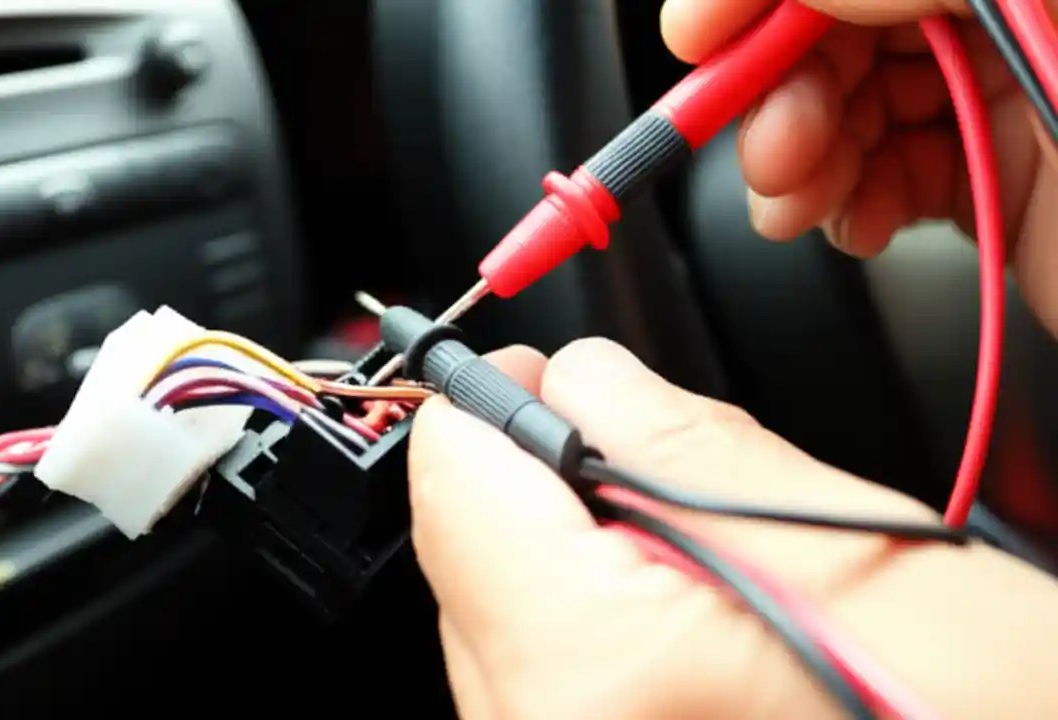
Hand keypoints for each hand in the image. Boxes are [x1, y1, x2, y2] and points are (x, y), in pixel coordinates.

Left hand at [409, 339, 1057, 718]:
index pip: (456, 486)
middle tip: (629, 442)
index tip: (541, 374)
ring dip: (571, 563)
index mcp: (592, 674)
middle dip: (539, 483)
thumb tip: (589, 381)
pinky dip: (593, 638)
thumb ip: (687, 447)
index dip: (490, 404)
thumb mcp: (858, 551)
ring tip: (689, 554)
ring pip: (502, 629)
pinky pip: (544, 693)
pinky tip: (683, 624)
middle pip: (467, 561)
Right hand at [661, 0, 1057, 335]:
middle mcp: (992, 23)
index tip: (696, 37)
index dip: (756, 0)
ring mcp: (988, 97)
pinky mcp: (983, 172)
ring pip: (840, 108)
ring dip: (797, 164)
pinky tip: (862, 225)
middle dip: (777, 98)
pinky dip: (844, 206)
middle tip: (769, 155)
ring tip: (801, 206)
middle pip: (830, 35)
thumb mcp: (1040, 36)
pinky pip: (876, 173)